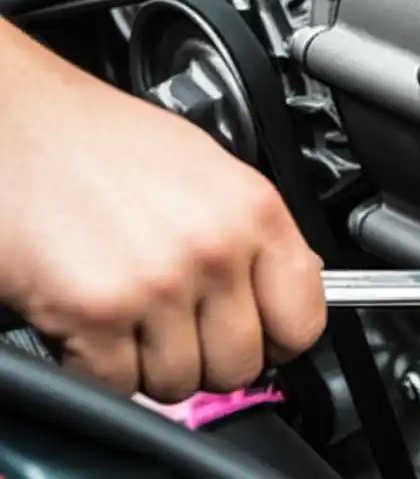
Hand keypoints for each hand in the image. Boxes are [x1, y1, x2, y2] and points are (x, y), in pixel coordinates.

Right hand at [0, 20, 325, 402]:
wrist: (21, 122)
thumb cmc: (105, 143)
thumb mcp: (211, 173)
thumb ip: (256, 237)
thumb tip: (287, 292)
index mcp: (255, 212)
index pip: (304, 321)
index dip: (280, 340)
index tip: (261, 336)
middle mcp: (214, 248)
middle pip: (243, 364)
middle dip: (208, 356)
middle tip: (177, 324)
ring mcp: (156, 283)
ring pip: (182, 383)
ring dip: (152, 364)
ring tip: (130, 313)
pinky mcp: (94, 313)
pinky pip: (119, 384)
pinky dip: (100, 368)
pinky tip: (93, 321)